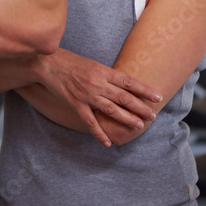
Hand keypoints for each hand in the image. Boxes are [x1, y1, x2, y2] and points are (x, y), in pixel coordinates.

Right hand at [32, 49, 162, 146]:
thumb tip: (126, 85)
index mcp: (103, 71)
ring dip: (126, 119)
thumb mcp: (93, 64)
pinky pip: (90, 121)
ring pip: (111, 110)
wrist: (48, 64)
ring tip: (138, 126)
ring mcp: (87, 95)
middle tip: (152, 116)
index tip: (157, 97)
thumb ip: (108, 75)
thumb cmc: (71, 62)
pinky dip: (99, 133)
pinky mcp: (76, 104)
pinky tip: (108, 143)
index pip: (129, 82)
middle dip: (140, 108)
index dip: (144, 90)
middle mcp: (98, 83)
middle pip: (124, 98)